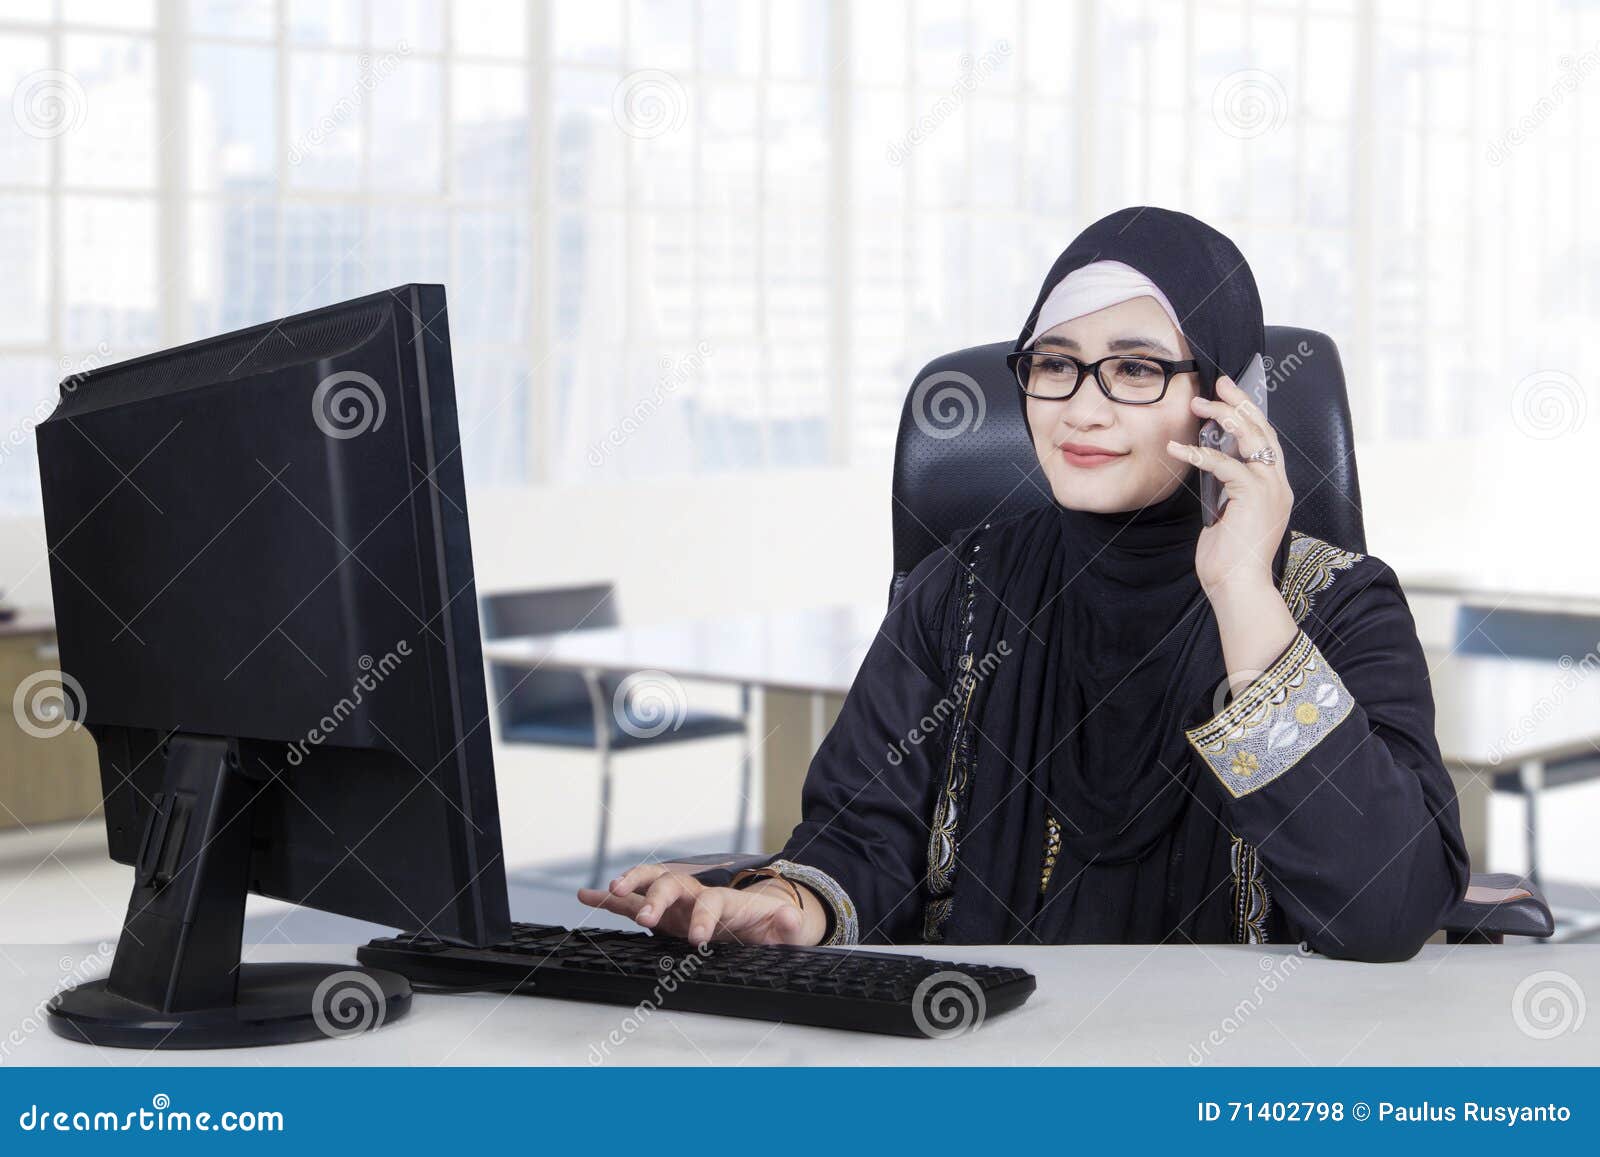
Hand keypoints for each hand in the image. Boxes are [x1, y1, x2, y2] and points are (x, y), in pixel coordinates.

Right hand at [577, 863, 821, 947]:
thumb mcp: (787, 929)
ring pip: (650, 885)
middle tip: (646, 916)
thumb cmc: (772, 926)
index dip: (703, 916)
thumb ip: (787, 924)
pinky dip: (610, 900)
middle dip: (657, 896)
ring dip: (631, 886)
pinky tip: (586, 895)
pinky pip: (634, 903)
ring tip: (608, 890)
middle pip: (674, 884)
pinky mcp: (665, 913)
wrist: (763, 919)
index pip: (712, 902)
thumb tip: (791, 916)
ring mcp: (679, 902)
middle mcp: (697, 895)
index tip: (697, 937)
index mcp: (727, 901)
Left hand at [1165, 372, 1293, 595]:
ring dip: (1223, 417)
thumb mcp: (1226, 517)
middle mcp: (1278, 484)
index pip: (1266, 442)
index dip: (1250, 415)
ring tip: (1198, 405)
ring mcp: (1270, 488)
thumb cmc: (1229, 560)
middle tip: (1220, 383)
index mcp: (1275, 489)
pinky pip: (1225, 463)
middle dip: (1241, 402)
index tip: (1231, 396)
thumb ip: (1225, 492)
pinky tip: (1178, 449)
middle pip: (1263, 430)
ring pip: (1251, 437)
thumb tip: (1209, 472)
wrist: (1239, 586)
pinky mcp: (1254, 495)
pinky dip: (1200, 454)